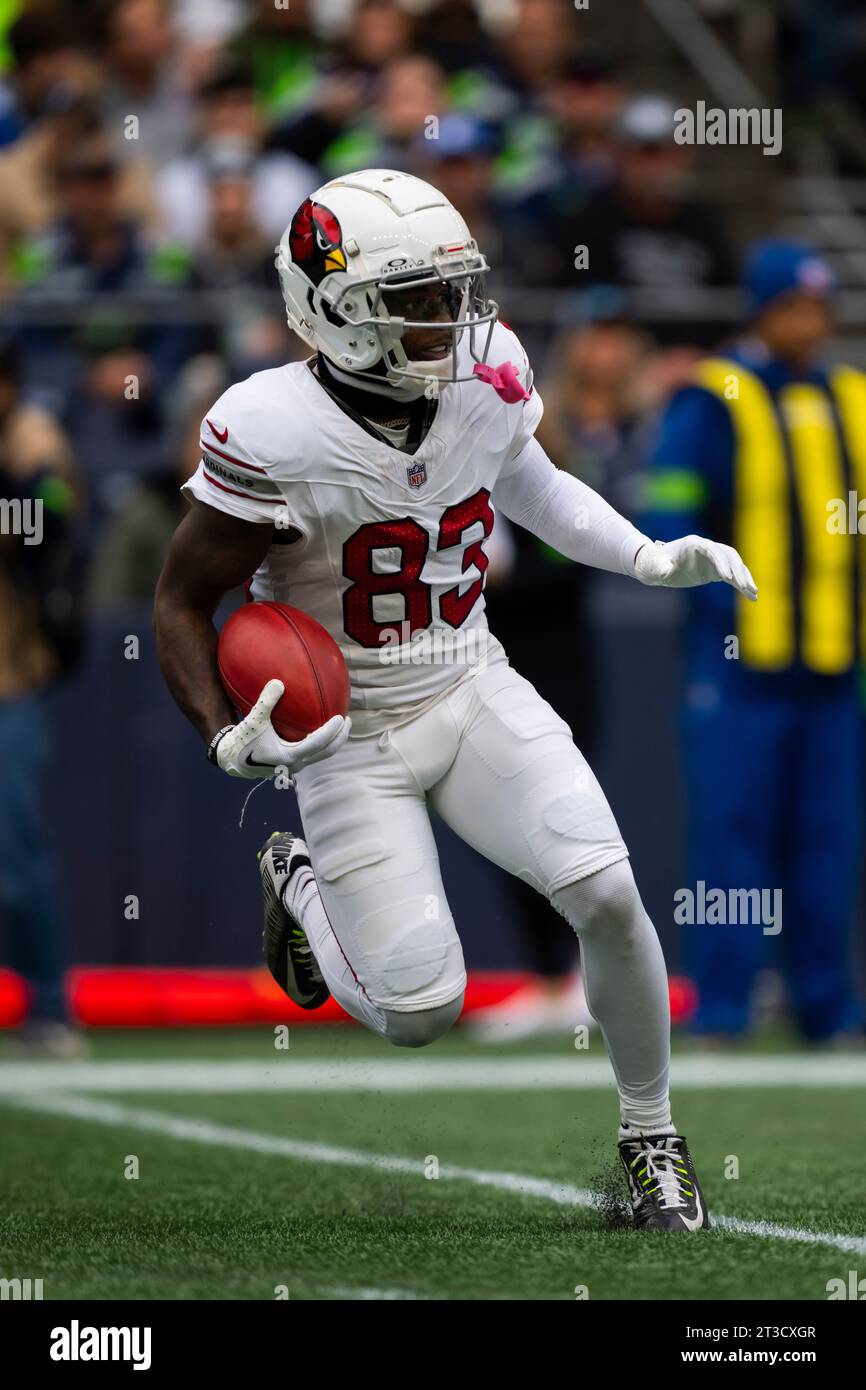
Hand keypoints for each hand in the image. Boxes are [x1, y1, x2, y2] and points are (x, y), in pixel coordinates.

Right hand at [213, 678, 349, 779]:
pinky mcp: (289, 764)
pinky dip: (320, 742)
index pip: (318, 743)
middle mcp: (294, 764)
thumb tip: (278, 682)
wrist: (229, 760)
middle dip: (340, 737)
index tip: (342, 717)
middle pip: (326, 752)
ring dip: (332, 741)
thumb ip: (266, 702)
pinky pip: (311, 753)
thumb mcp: (252, 720)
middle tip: (348, 720)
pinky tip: (316, 727)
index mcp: (289, 756)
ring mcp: (293, 766)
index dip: (332, 731)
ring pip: (320, 755)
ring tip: (339, 726)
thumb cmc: (241, 740)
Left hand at [635, 536, 756, 600]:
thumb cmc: (654, 565)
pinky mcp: (716, 569)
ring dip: (745, 578)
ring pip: (735, 565)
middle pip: (728, 556)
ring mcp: (714, 558)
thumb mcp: (654, 568)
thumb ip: (659, 569)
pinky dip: (742, 584)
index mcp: (693, 544)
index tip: (727, 579)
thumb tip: (664, 573)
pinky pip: (733, 575)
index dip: (720, 563)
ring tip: (753, 593)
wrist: (657, 565)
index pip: (712, 550)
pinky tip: (751, 596)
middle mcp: (707, 548)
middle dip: (738, 571)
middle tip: (744, 588)